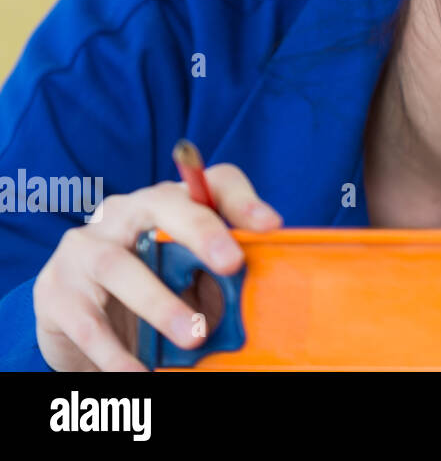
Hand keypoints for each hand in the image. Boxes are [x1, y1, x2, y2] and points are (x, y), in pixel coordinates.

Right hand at [32, 163, 281, 370]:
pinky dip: (115, 351)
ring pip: (119, 266)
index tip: (270, 226)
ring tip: (194, 336)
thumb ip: (222, 267)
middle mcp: (123, 213)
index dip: (242, 200)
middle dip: (200, 232)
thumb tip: (267, 282)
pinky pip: (86, 321)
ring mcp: (83, 247)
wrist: (75, 315)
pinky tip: (141, 371)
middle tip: (232, 264)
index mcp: (165, 203)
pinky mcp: (55, 291)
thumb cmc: (149, 283)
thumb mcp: (188, 270)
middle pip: (162, 205)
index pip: (210, 184)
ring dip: (160, 304)